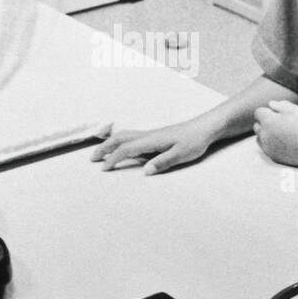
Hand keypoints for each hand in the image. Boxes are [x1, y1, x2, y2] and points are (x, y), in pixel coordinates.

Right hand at [92, 121, 214, 173]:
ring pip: (125, 136)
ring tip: (102, 152)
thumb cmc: (194, 141)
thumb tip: (145, 171)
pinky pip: (132, 137)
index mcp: (151, 140)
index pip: (126, 149)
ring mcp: (151, 134)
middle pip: (119, 139)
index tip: (104, 169)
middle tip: (92, 159)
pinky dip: (120, 141)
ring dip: (110, 143)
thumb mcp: (181, 154)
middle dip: (104, 148)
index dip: (113, 159)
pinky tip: (122, 148)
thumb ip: (163, 162)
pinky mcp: (156, 136)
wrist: (205, 128)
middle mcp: (148, 135)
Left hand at [253, 100, 297, 166]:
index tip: (278, 114)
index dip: (268, 112)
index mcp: (269, 121)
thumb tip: (270, 104)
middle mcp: (265, 135)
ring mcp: (268, 147)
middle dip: (266, 123)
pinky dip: (271, 144)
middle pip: (257, 125)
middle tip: (281, 123)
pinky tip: (285, 142)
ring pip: (260, 137)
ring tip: (283, 133)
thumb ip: (282, 105)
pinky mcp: (273, 157)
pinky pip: (266, 148)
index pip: (258, 112)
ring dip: (267, 134)